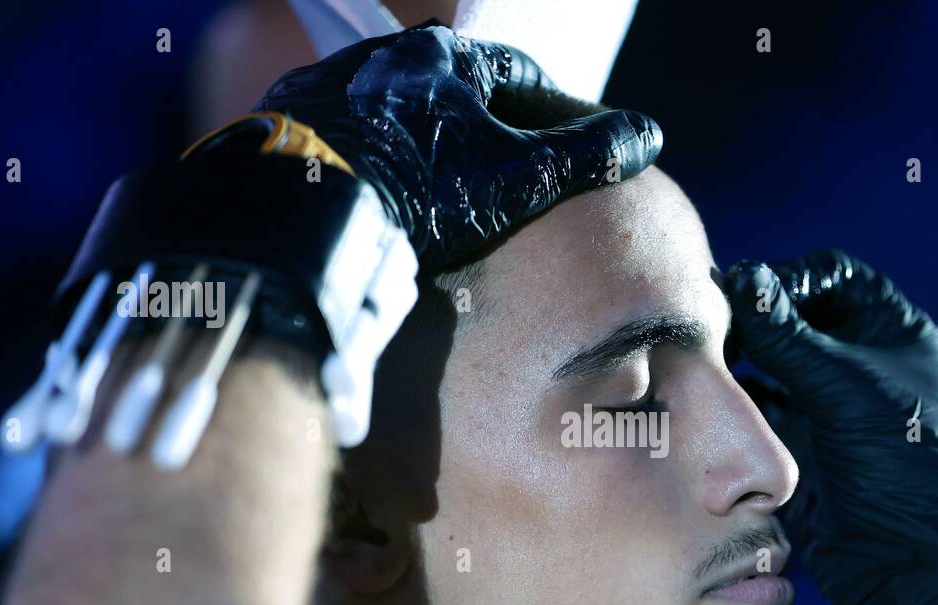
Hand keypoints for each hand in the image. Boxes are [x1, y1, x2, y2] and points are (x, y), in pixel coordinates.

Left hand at [255, 22, 661, 267]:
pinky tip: (376, 200)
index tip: (556, 144)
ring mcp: (327, 88)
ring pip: (395, 114)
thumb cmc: (421, 191)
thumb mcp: (518, 177)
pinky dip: (369, 162)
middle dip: (478, 129)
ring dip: (420, 145)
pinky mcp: (286, 125)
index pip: (514, 72)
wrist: (307, 216)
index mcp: (439, 56)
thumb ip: (585, 154)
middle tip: (496, 178)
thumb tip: (650, 135)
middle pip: (451, 91)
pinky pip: (345, 139)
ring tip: (434, 196)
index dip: (547, 110)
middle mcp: (379, 56)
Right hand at [724, 250, 937, 604]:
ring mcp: (833, 404)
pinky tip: (708, 391)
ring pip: (776, 361)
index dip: (792, 276)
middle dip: (759, 315)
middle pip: (800, 316)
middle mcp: (865, 364)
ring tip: (706, 352)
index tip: (746, 284)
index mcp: (898, 334)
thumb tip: (740, 279)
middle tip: (714, 316)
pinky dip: (736, 397)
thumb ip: (786, 335)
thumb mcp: (843, 390)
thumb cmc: (902, 467)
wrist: (905, 562)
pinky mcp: (804, 442)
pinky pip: (763, 406)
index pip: (838, 277)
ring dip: (742, 355)